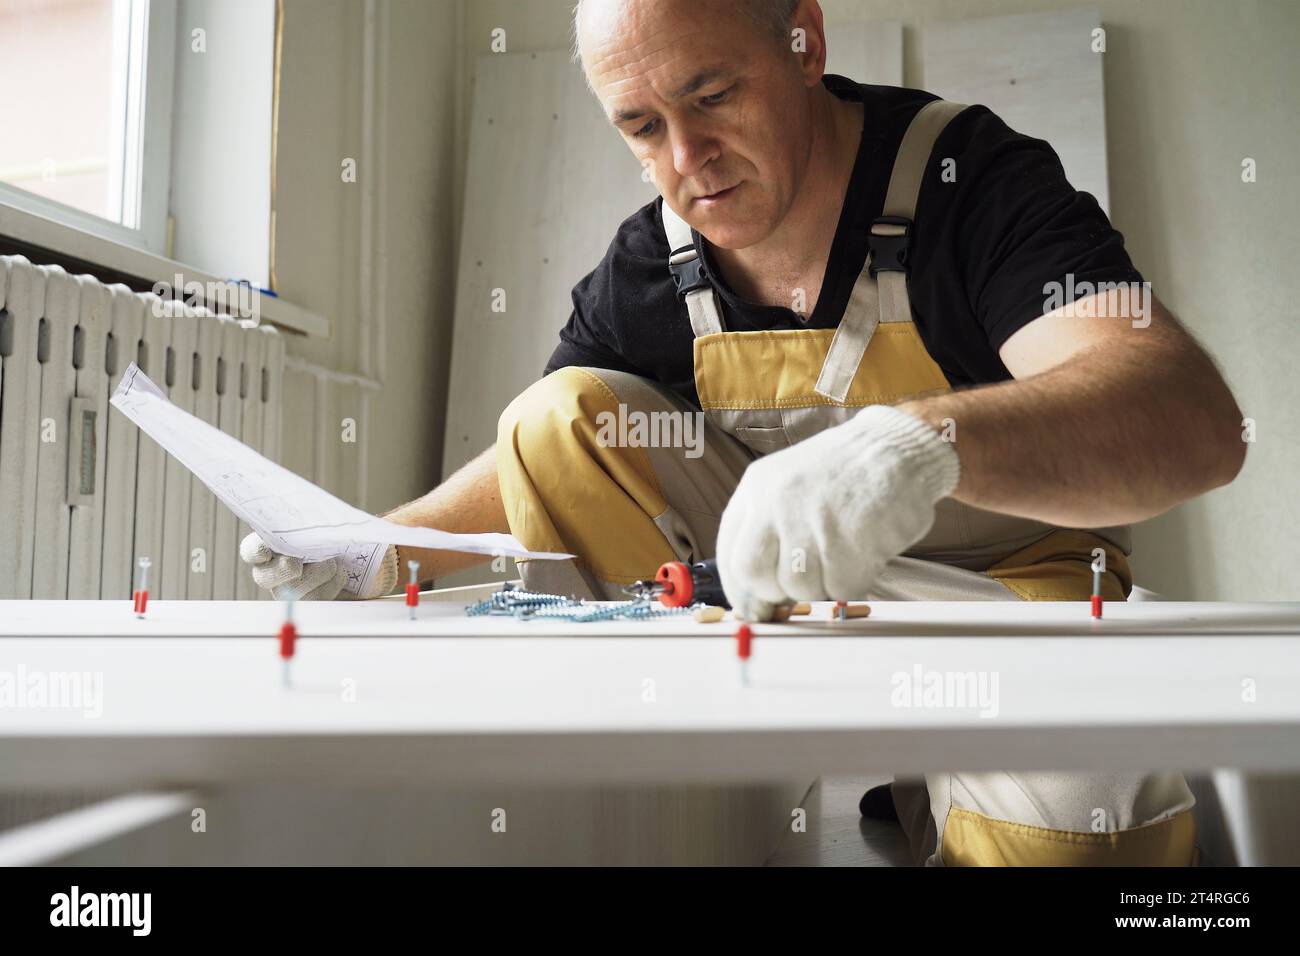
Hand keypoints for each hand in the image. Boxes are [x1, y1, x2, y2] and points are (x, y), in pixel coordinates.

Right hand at [239, 534, 397, 600]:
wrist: (362, 557)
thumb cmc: (336, 536)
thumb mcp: (325, 524)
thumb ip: (313, 521)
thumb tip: (313, 520)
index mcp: (271, 545)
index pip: (252, 550)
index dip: (255, 551)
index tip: (266, 551)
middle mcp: (273, 570)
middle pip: (264, 577)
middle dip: (284, 569)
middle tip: (299, 563)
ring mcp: (288, 590)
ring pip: (292, 590)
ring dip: (317, 573)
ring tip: (333, 563)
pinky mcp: (308, 603)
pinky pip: (314, 600)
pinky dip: (331, 585)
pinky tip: (340, 575)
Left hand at [715, 405, 959, 620]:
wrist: (894, 446)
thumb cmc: (840, 475)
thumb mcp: (786, 486)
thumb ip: (765, 533)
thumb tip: (754, 600)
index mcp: (755, 488)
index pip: (729, 556)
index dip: (742, 592)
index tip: (755, 608)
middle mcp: (777, 502)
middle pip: (756, 577)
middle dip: (778, 592)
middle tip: (804, 581)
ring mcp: (813, 519)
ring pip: (801, 588)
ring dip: (823, 585)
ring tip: (843, 553)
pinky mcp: (851, 537)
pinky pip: (842, 587)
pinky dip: (855, 580)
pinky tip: (864, 550)